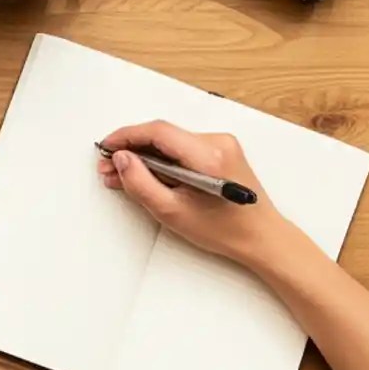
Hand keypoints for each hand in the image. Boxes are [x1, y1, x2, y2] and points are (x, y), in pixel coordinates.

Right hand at [98, 121, 291, 266]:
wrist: (262, 237)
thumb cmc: (225, 230)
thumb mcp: (172, 212)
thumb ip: (141, 183)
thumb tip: (121, 159)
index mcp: (208, 156)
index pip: (157, 132)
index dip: (126, 136)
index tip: (106, 147)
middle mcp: (217, 142)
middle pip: (162, 135)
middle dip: (132, 149)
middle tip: (109, 167)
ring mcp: (221, 144)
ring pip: (170, 141)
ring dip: (145, 155)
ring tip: (125, 175)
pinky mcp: (220, 150)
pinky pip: (181, 147)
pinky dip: (162, 159)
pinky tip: (148, 174)